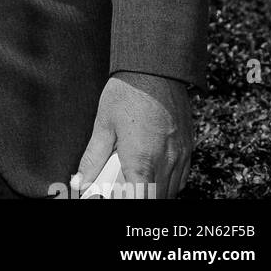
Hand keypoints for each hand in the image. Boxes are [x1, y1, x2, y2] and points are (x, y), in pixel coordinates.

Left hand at [74, 72, 191, 198]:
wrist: (155, 68)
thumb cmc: (127, 93)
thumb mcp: (103, 124)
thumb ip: (93, 157)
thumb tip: (81, 179)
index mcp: (142, 160)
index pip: (139, 200)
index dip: (127, 202)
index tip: (116, 196)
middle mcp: (166, 163)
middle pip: (156, 198)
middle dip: (139, 196)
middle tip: (121, 187)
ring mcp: (181, 156)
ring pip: (171, 191)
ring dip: (154, 191)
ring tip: (135, 179)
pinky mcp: (189, 148)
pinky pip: (182, 178)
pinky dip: (168, 182)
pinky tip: (154, 172)